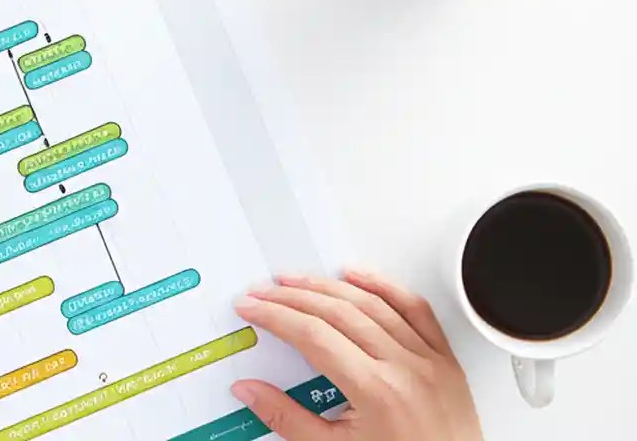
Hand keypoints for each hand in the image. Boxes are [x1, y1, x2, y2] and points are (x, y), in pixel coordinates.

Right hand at [233, 269, 482, 440]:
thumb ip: (287, 419)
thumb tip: (249, 390)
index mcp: (376, 391)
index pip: (313, 336)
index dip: (276, 316)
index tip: (252, 307)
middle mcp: (404, 367)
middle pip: (337, 312)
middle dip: (293, 297)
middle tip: (264, 291)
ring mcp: (427, 360)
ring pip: (372, 303)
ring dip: (328, 285)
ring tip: (298, 279)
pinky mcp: (444, 359)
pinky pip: (415, 308)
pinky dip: (384, 286)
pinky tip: (359, 275)